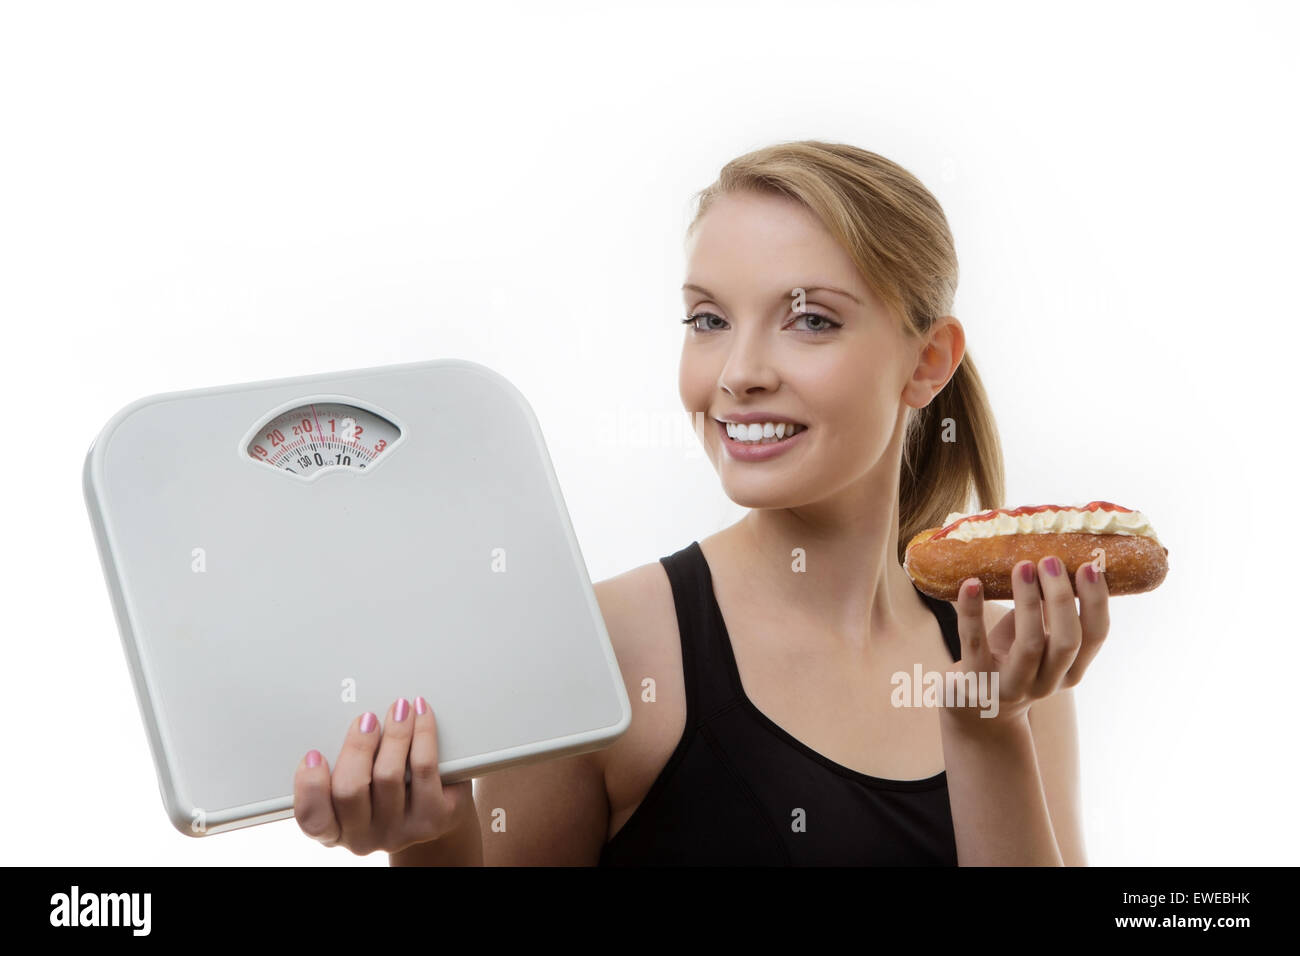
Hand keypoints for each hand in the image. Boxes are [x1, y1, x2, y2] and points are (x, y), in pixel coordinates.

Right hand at [293, 696, 473, 855]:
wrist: (441, 811)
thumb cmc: (392, 790)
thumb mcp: (358, 783)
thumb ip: (345, 763)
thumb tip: (348, 724)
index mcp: (336, 830)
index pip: (312, 819)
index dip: (310, 787)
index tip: (313, 755)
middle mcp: (364, 837)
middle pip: (350, 790)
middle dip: (357, 746)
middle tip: (367, 719)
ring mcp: (399, 832)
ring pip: (388, 776)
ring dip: (394, 733)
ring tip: (400, 709)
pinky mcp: (432, 818)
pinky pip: (423, 768)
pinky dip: (422, 734)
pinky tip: (421, 714)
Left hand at [943, 556, 1109, 733]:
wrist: (974, 712)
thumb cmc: (1008, 660)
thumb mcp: (1035, 638)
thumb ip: (1048, 610)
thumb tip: (1057, 557)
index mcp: (1069, 670)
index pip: (1095, 637)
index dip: (1096, 601)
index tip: (1089, 566)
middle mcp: (1047, 683)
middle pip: (1067, 641)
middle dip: (1062, 598)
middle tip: (1050, 561)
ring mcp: (1011, 687)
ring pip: (1030, 645)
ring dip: (1027, 601)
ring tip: (1021, 567)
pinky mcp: (975, 684)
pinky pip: (975, 644)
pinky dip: (972, 611)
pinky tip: (971, 583)